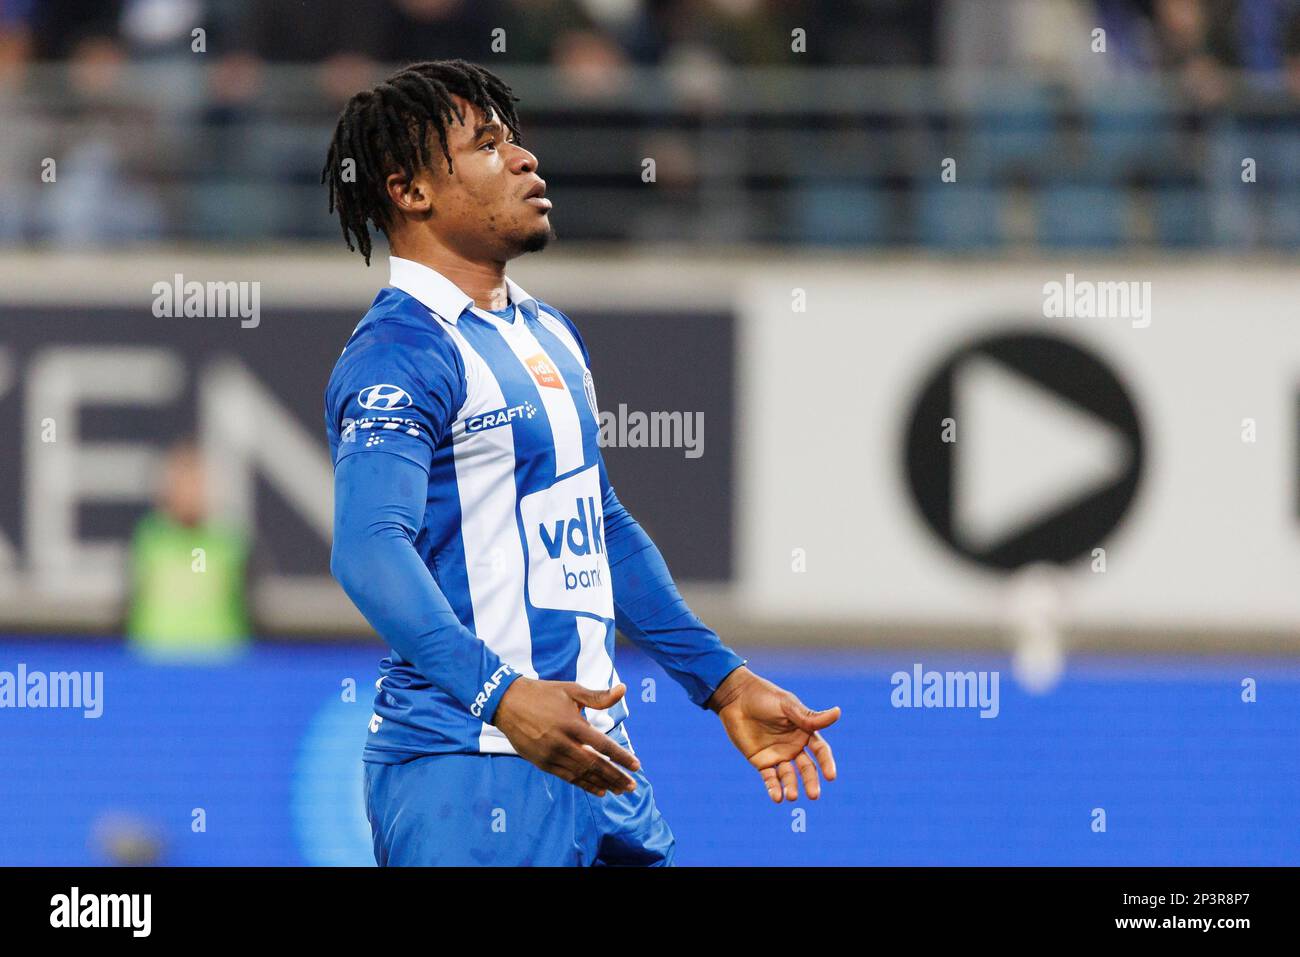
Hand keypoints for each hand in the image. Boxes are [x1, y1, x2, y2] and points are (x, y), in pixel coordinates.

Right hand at [491, 678, 639, 797]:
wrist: (508, 703)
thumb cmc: (544, 694)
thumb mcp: (571, 691)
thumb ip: (598, 696)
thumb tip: (623, 690)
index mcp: (572, 724)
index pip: (602, 745)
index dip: (621, 757)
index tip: (636, 766)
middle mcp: (562, 743)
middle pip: (594, 765)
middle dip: (615, 776)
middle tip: (632, 786)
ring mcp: (551, 755)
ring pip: (582, 774)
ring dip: (602, 783)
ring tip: (619, 790)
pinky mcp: (542, 763)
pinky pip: (567, 777)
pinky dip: (584, 785)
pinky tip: (599, 790)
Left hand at [708, 667, 839, 802]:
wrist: (735, 697)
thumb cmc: (764, 697)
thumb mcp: (787, 706)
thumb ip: (809, 716)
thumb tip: (838, 712)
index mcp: (804, 732)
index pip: (820, 751)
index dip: (826, 763)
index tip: (831, 776)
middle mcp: (794, 746)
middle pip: (806, 768)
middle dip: (811, 781)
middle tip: (813, 795)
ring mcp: (778, 755)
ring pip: (788, 776)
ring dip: (791, 787)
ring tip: (791, 796)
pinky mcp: (761, 761)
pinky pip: (770, 778)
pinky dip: (774, 788)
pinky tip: (777, 797)